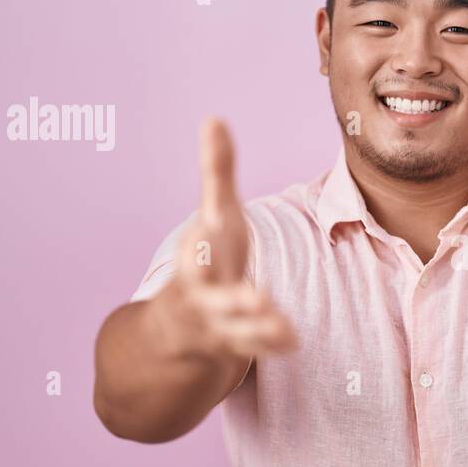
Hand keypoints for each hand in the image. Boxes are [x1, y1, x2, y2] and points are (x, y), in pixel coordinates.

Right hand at [156, 118, 296, 360]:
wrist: (176, 323)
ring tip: (282, 325)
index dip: (201, 240)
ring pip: (232, 331)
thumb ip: (216, 173)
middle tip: (257, 296)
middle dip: (230, 298)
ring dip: (256, 328)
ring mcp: (215, 324)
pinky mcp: (232, 345)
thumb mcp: (213, 215)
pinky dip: (269, 344)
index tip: (210, 224)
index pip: (195, 251)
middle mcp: (199, 295)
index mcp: (195, 260)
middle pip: (209, 297)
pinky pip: (251, 348)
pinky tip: (292, 341)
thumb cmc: (206, 256)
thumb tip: (214, 118)